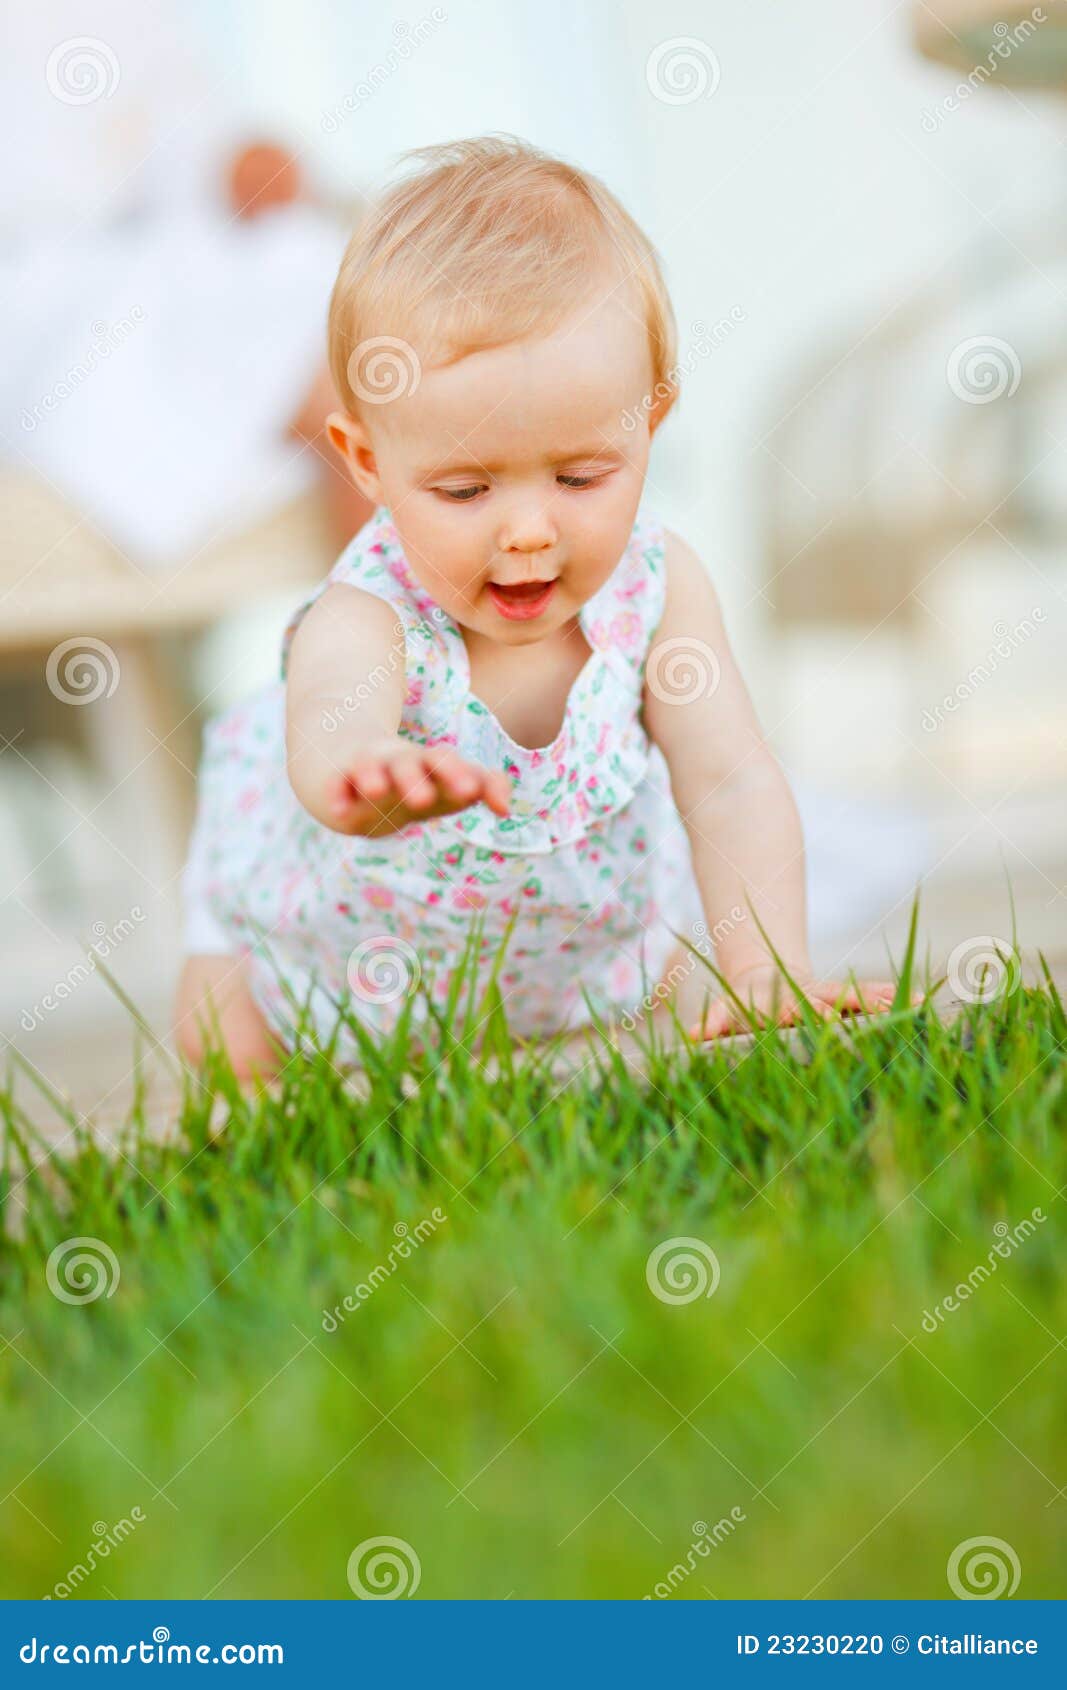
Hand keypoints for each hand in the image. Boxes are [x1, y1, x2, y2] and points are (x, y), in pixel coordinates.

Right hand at [326, 738, 511, 835]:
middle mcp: (399, 763)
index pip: (445, 763)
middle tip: (423, 800)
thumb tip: (506, 809)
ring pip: (371, 770)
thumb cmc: (414, 778)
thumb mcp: (447, 783)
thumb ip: (483, 785)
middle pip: (407, 764)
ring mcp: (368, 769)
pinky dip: (337, 794)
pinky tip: (339, 809)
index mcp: (429, 764)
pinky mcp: (338, 780)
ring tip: (376, 790)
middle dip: (415, 779)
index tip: (470, 792)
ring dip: (374, 777)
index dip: (457, 774)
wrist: (353, 761)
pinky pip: (336, 785)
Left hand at [689, 962, 916, 1039]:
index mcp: (784, 1006)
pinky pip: (871, 998)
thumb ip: (711, 1024)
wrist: (761, 982)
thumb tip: (694, 1036)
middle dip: (852, 1004)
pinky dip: (890, 999)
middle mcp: (811, 999)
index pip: (798, 1010)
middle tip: (874, 1009)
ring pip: (858, 996)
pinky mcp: (845, 1000)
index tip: (820, 1016)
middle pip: (834, 999)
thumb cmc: (744, 1008)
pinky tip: (921, 1002)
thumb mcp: (724, 1015)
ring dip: (881, 1000)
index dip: (807, 1013)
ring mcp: (829, 997)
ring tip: (911, 1003)